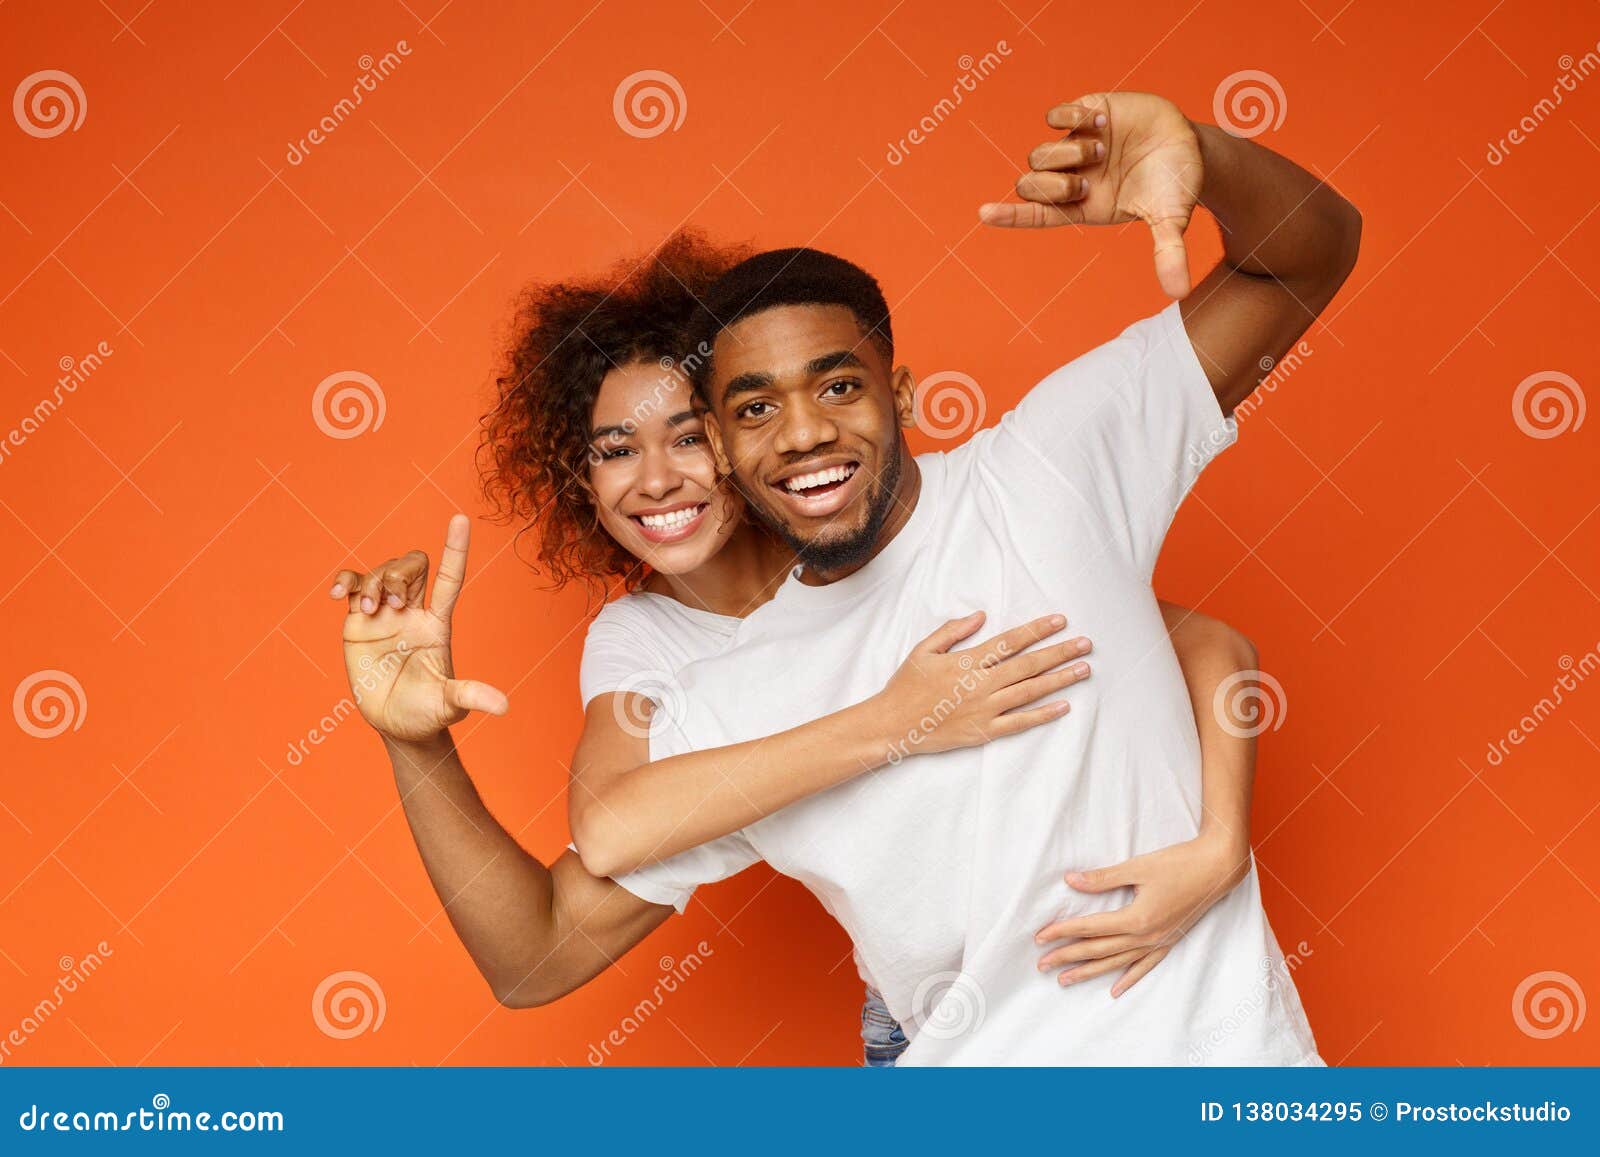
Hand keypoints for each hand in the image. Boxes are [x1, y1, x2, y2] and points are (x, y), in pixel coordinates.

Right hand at [330, 514, 508, 743]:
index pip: (451, 578)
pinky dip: (345, 581)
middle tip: (390, 602)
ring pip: (380, 572)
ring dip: (372, 583)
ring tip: (366, 611)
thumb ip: (470, 697)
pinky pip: (352, 586)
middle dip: (399, 571)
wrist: (397, 726)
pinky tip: (338, 594)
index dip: (456, 548)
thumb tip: (504, 706)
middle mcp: (414, 613)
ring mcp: (385, 615)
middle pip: (412, 565)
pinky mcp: (358, 622)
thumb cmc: (429, 714)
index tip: (460, 518)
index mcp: (438, 624)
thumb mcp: (450, 706)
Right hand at [874, 611, 1091, 759]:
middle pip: (1029, 664)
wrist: (893, 725)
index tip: (1060, 621)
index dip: (1037, 630)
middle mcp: (982, 684)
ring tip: (1083, 670)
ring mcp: (985, 709)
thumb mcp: (923, 650)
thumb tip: (981, 616)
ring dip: (1059, 679)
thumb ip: (953, 631)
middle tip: (1086, 644)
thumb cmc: (906, 686)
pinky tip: (1063, 706)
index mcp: (968, 661)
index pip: (1011, 641)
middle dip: (1060, 652)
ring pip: (1030, 691)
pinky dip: (1043, 714)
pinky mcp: (985, 731)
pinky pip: (1020, 722)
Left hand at [979, 91, 1203, 297]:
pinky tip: (1102, 122)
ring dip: (1068, 153)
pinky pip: (1056, 116)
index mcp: (1082, 207)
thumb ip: (1169, 253)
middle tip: (1087, 182)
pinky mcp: (1085, 114)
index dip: (1008, 216)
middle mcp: (1071, 178)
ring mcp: (1075, 146)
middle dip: (1052, 185)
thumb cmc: (1175, 188)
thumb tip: (1179, 292)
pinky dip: (1071, 119)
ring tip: (1104, 149)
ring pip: (1038, 154)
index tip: (983, 214)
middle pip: (1028, 184)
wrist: (1191, 146)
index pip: (1034, 216)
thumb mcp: (1171, 220)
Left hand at [1034, 829, 1250, 995]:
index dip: (1062, 932)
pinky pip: (1145, 965)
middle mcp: (1146, 936)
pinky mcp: (1169, 941)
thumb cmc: (1178, 863)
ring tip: (1064, 980)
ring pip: (1116, 962)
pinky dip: (1128, 978)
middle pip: (1098, 950)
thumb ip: (1102, 877)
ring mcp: (1158, 942)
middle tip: (1041, 965)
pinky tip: (1114, 990)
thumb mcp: (1137, 866)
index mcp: (1136, 918)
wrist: (1217, 868)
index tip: (1039, 937)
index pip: (1089, 929)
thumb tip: (1070, 880)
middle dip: (1067, 957)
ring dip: (1089, 972)